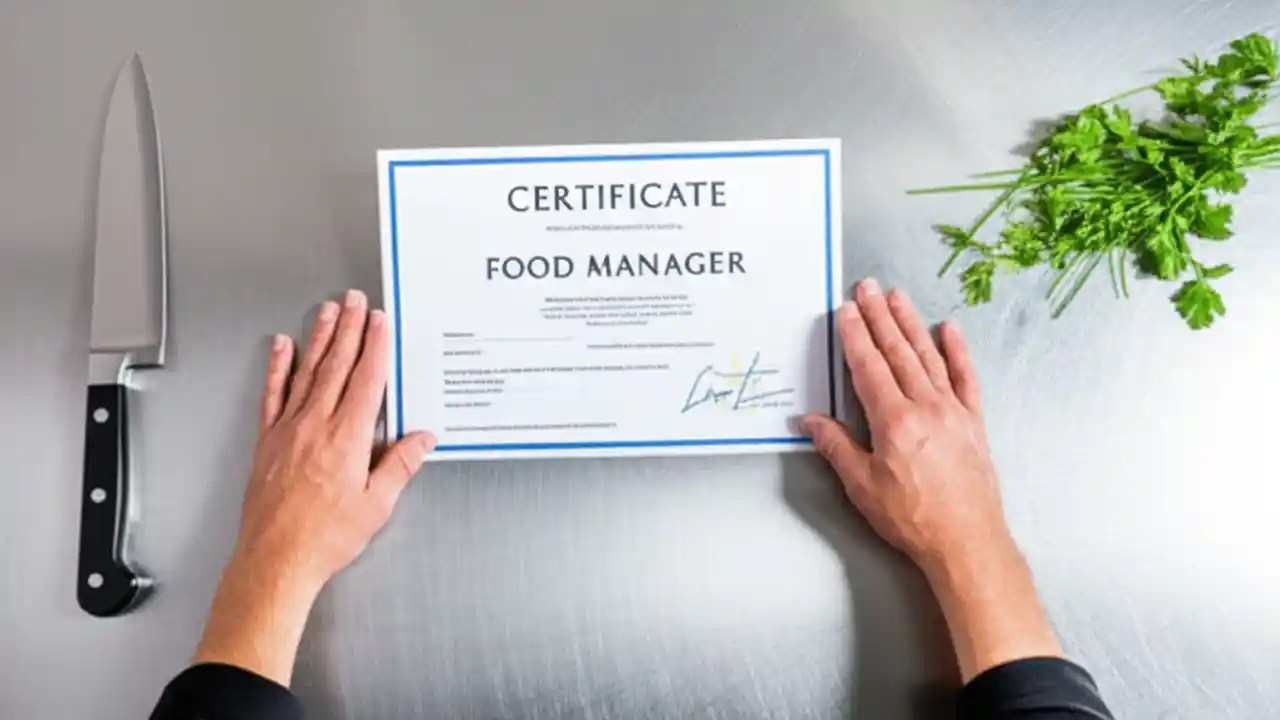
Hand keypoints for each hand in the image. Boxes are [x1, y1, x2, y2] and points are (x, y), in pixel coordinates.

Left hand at [235, 289, 432, 589]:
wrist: (276, 560)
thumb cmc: (323, 538)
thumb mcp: (376, 507)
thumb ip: (399, 467)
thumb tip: (420, 441)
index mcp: (347, 440)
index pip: (365, 381)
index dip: (375, 347)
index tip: (380, 322)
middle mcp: (315, 427)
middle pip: (337, 366)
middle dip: (349, 329)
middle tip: (355, 301)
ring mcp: (288, 431)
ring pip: (307, 373)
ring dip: (320, 338)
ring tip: (328, 311)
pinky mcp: (268, 441)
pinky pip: (273, 395)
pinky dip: (278, 368)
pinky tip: (282, 347)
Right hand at [802, 278, 1004, 570]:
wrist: (967, 541)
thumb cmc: (912, 518)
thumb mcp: (862, 487)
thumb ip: (837, 448)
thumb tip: (811, 422)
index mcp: (894, 420)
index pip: (869, 367)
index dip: (855, 335)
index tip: (846, 309)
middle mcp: (925, 407)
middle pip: (898, 352)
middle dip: (880, 317)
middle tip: (867, 287)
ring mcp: (953, 411)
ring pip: (928, 356)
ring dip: (911, 324)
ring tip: (898, 297)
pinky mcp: (973, 422)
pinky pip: (966, 378)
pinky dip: (958, 352)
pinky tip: (950, 329)